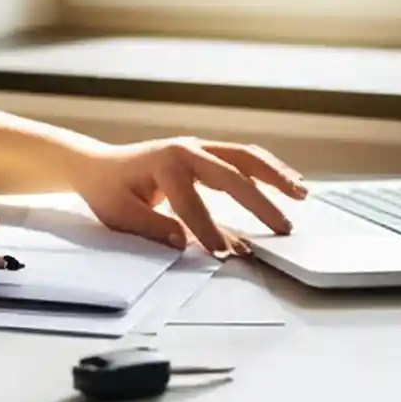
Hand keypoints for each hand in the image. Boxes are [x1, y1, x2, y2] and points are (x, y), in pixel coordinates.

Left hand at [68, 138, 306, 254]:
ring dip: (275, 175)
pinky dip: (267, 170)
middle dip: (259, 202)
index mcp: (165, 163)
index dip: (208, 230)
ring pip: (245, 157)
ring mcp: (199, 148)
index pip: (192, 203)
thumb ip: (155, 228)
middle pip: (232, 174)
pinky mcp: (206, 153)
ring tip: (301, 194)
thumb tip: (186, 241)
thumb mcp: (122, 215)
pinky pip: (243, 158)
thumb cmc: (109, 191)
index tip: (223, 253)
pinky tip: (288, 183)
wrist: (99, 166)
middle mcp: (186, 150)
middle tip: (282, 228)